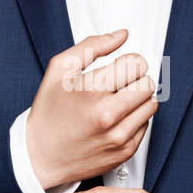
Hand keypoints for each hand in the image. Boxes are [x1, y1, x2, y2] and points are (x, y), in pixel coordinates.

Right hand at [26, 30, 157, 189]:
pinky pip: (146, 125)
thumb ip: (92, 46)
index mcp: (91, 91)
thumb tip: (121, 35)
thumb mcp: (59, 70)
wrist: (40, 157)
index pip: (137, 63)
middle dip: (135, 79)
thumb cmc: (49, 112)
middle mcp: (108, 115)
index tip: (118, 67)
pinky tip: (115, 120)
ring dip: (138, 99)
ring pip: (152, 104)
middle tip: (117, 85)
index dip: (128, 61)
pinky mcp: (125, 152)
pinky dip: (134, 119)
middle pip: (148, 83)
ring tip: (117, 101)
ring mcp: (118, 136)